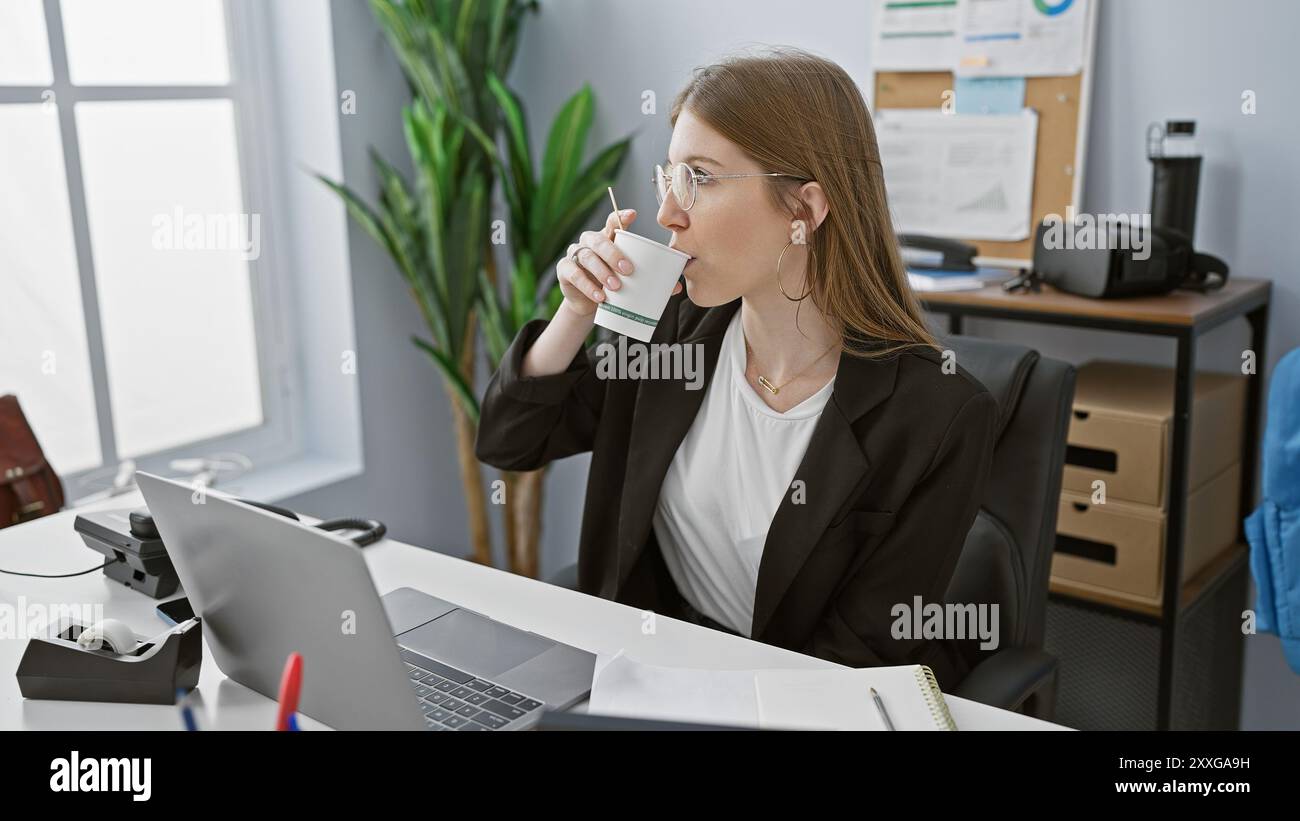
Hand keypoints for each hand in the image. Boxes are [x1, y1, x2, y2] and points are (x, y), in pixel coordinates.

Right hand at [555, 208, 682, 316]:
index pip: (612, 221)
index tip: (633, 215)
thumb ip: (648, 279)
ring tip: (615, 287)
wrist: (588, 304)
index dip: (620, 216)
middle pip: (599, 240)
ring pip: (586, 257)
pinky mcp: (564, 270)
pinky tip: (599, 296)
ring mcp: (575, 254)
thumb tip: (676, 288)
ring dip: (601, 271)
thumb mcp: (628, 278)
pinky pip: (574, 274)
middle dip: (614, 254)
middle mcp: (589, 242)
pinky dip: (587, 286)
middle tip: (628, 270)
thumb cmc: (611, 284)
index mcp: (607, 238)